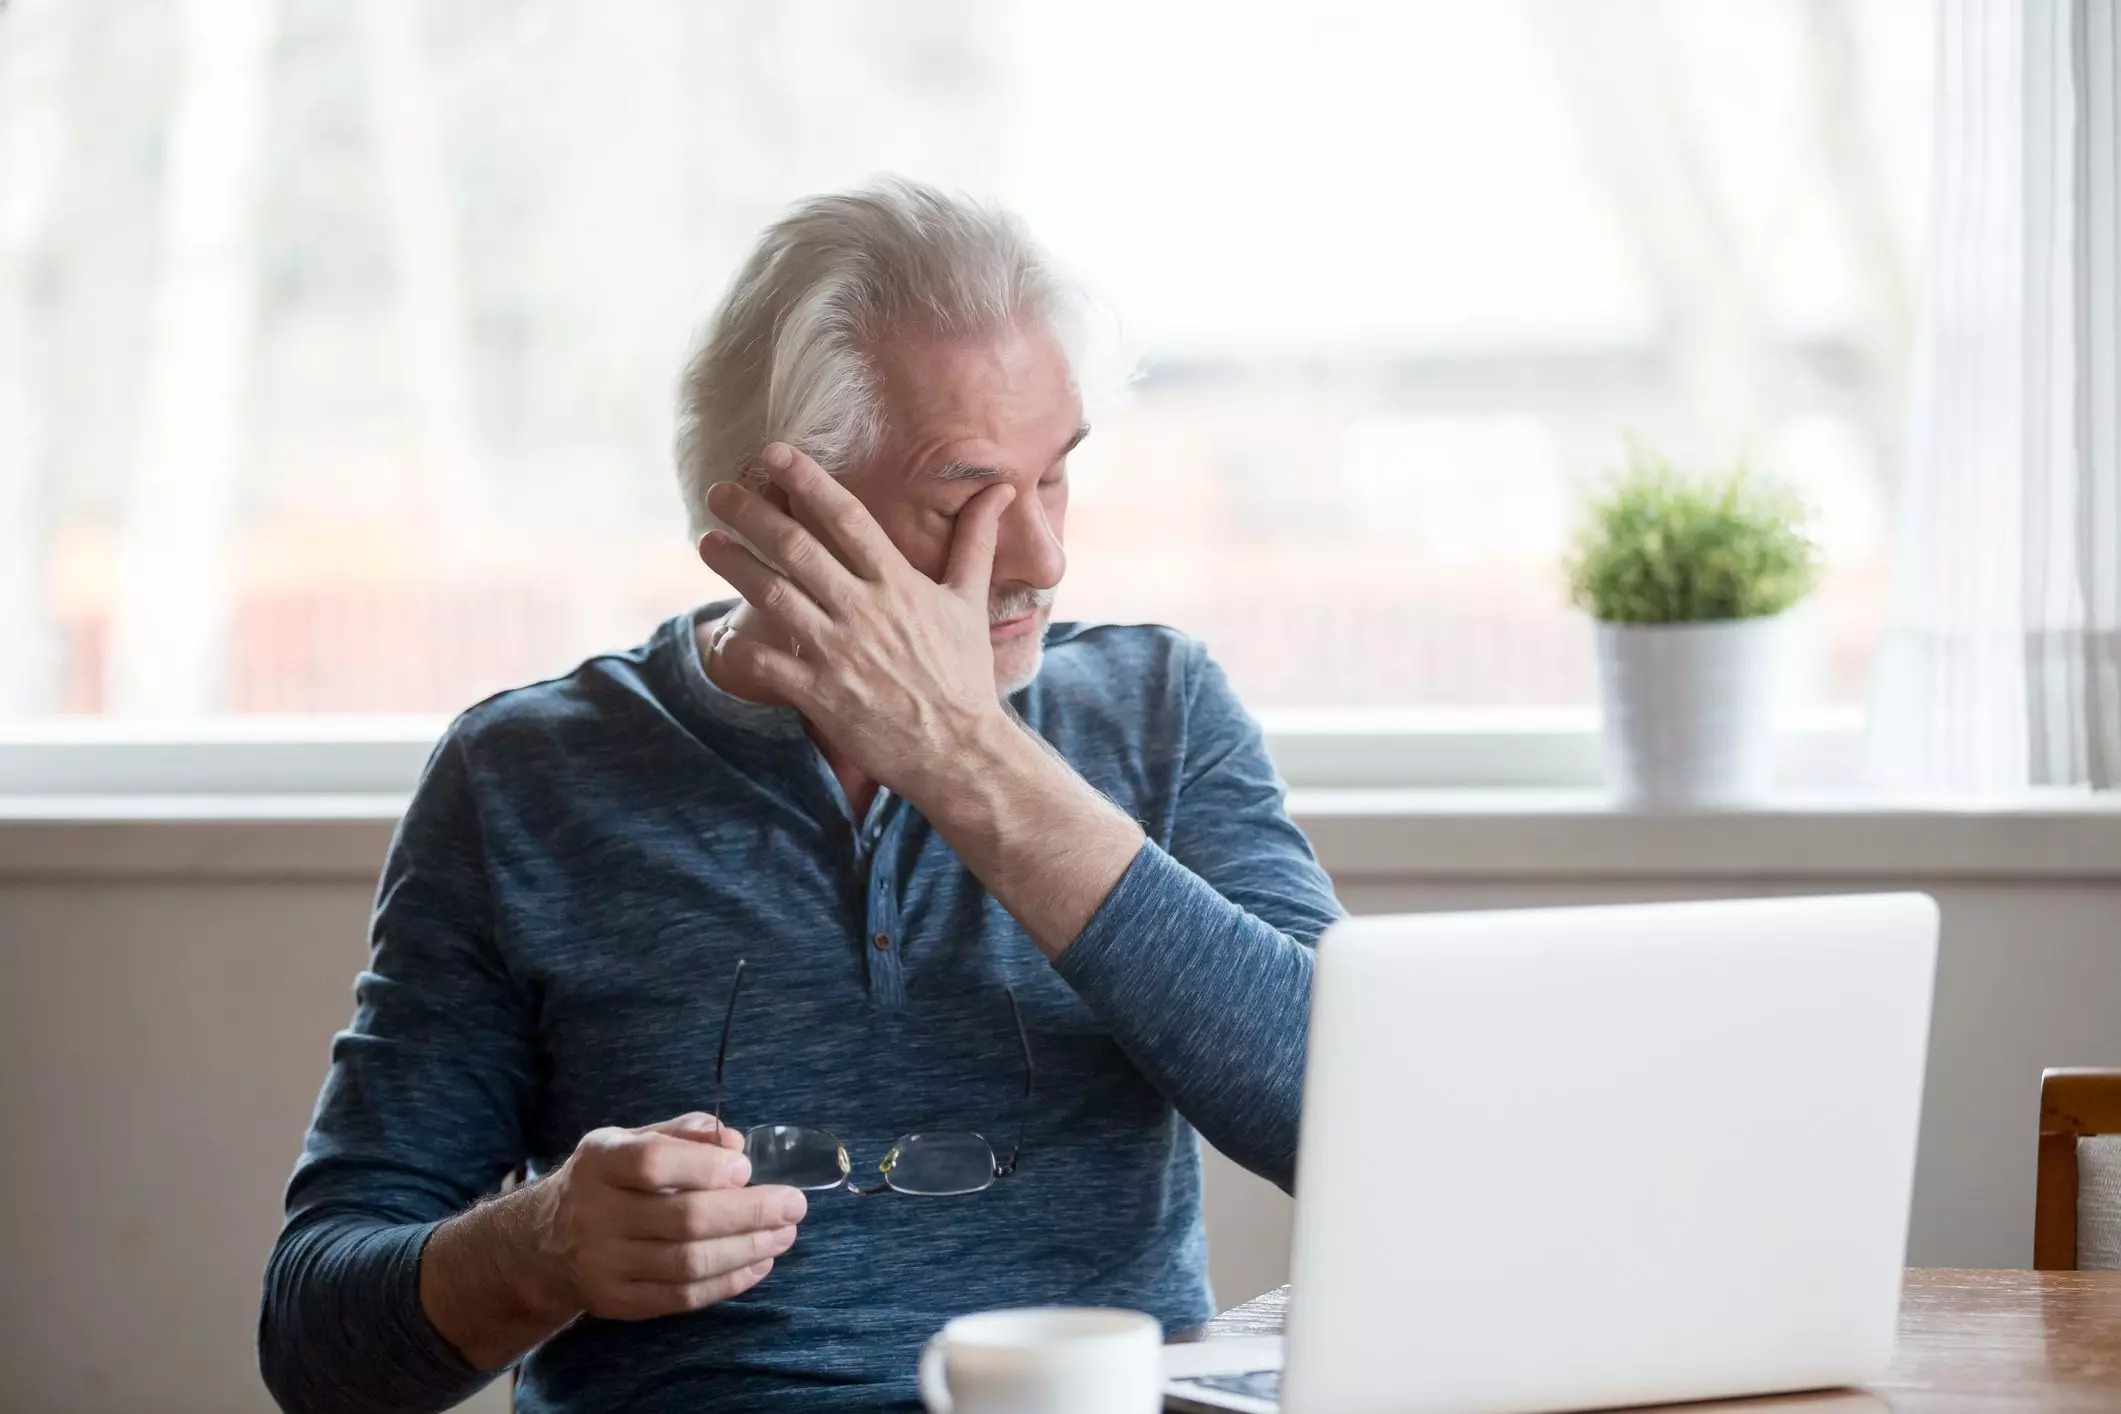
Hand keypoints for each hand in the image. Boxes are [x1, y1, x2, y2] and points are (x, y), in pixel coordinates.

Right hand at [528, 1112, 806, 1321]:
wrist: (544, 1243)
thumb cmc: (606, 1181)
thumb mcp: (629, 1140)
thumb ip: (681, 1133)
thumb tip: (733, 1140)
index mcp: (600, 1163)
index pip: (652, 1163)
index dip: (706, 1166)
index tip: (746, 1167)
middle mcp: (595, 1215)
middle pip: (682, 1219)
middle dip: (749, 1212)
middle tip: (793, 1204)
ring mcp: (604, 1265)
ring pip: (688, 1264)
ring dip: (748, 1249)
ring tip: (785, 1233)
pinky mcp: (618, 1302)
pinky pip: (683, 1298)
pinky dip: (729, 1282)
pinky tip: (759, 1263)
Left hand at [697, 443, 1017, 801]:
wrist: (960, 750)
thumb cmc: (964, 674)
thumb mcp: (970, 602)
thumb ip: (975, 542)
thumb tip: (1001, 490)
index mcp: (897, 583)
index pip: (845, 517)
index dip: (806, 480)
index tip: (773, 454)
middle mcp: (864, 610)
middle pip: (796, 548)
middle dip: (751, 513)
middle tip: (717, 490)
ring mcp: (838, 652)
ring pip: (772, 595)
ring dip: (733, 564)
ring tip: (707, 541)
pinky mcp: (820, 693)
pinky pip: (766, 662)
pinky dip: (740, 644)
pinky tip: (722, 629)